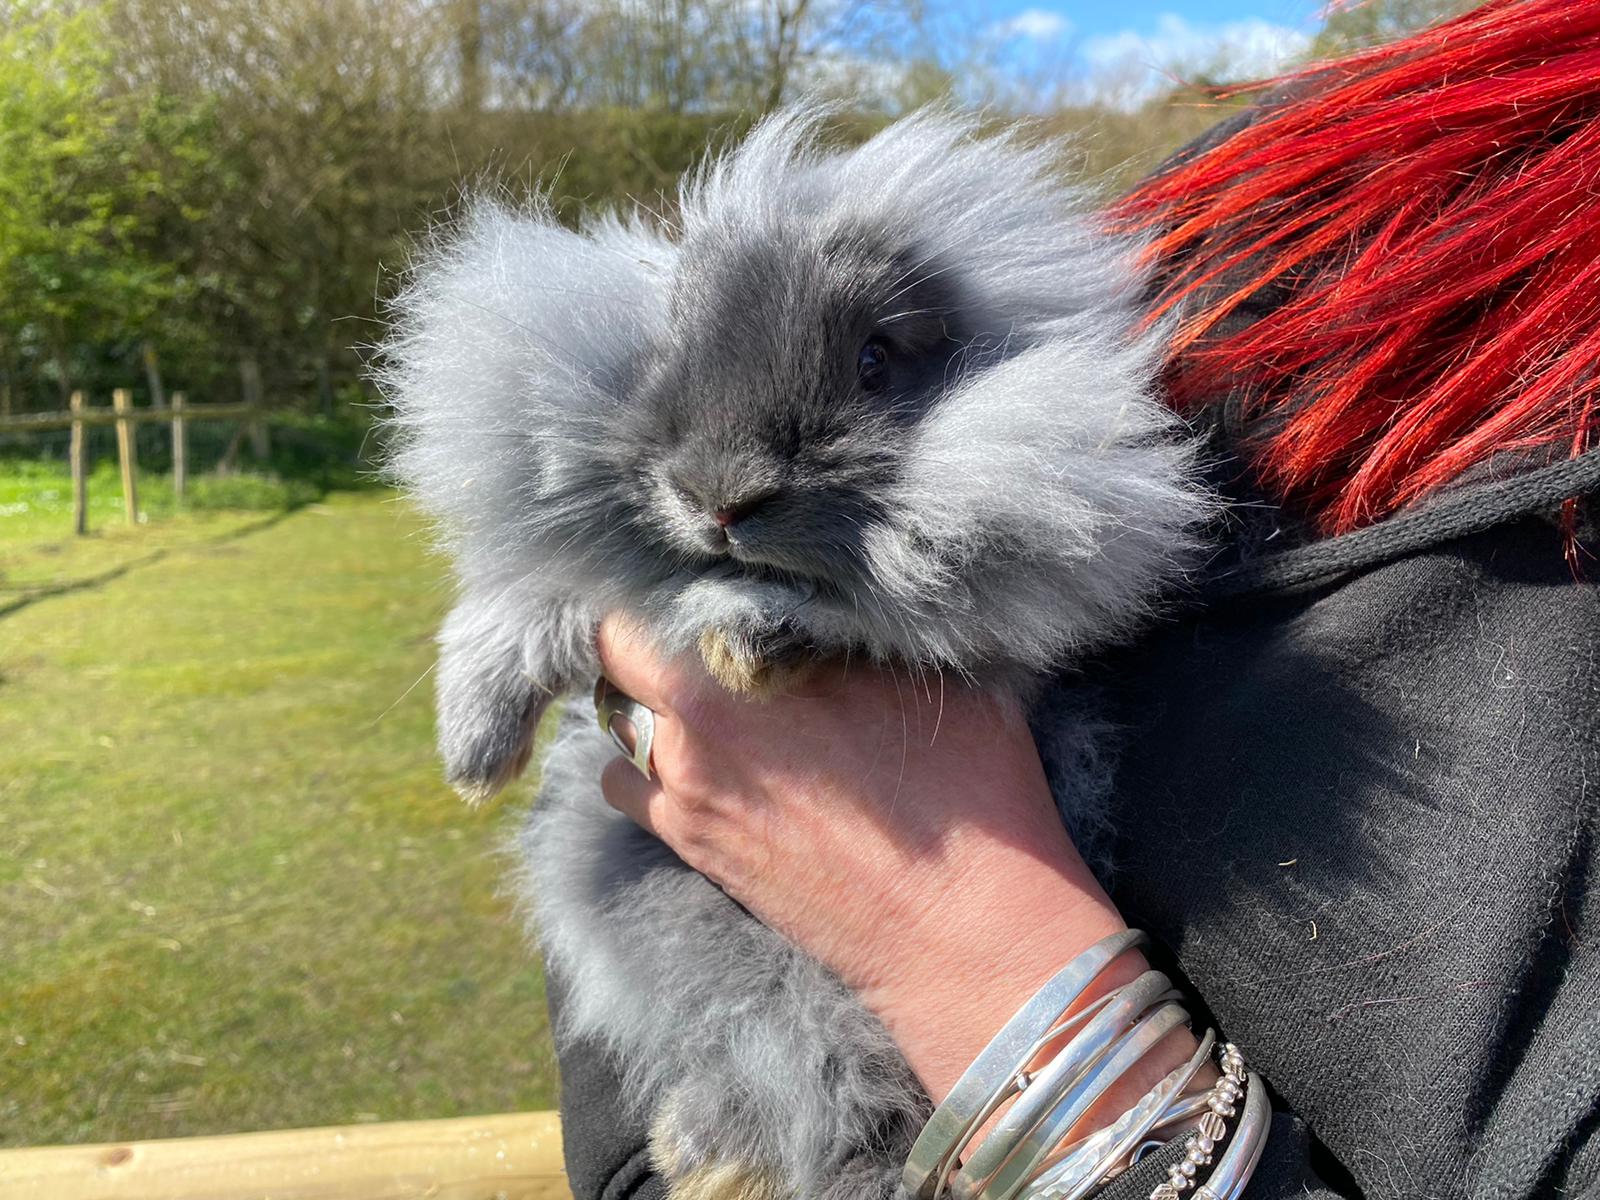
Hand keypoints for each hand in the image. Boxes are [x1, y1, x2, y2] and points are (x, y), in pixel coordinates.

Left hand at [596, 615, 1200, 1110]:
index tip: (685, 582)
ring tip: (703, 699)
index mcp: (731, 672)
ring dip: (645, 708)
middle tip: (697, 632)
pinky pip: (633, 791)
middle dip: (646, 642)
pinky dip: (649, 772)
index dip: (652, 589)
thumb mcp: (926, 674)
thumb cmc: (964, 791)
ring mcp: (684, 799)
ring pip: (618, 727)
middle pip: (616, 661)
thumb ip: (844, 622)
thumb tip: (815, 587)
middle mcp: (688, 733)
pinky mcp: (695, 851)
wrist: (962, 930)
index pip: (632, 611)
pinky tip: (705, 765)